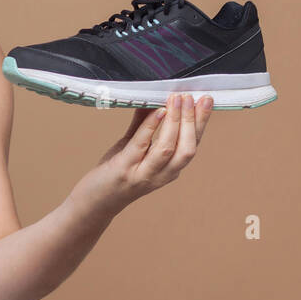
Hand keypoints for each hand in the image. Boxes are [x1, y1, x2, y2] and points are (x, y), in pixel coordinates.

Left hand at [73, 93, 213, 215]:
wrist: (94, 202)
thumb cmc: (115, 175)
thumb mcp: (133, 148)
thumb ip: (143, 126)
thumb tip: (153, 99)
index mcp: (170, 170)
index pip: (192, 144)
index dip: (201, 122)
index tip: (206, 101)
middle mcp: (161, 175)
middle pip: (187, 148)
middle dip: (192, 121)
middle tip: (192, 97)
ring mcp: (143, 174)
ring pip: (168, 148)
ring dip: (175, 122)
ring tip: (177, 100)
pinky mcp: (124, 170)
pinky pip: (141, 146)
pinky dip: (151, 127)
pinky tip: (157, 111)